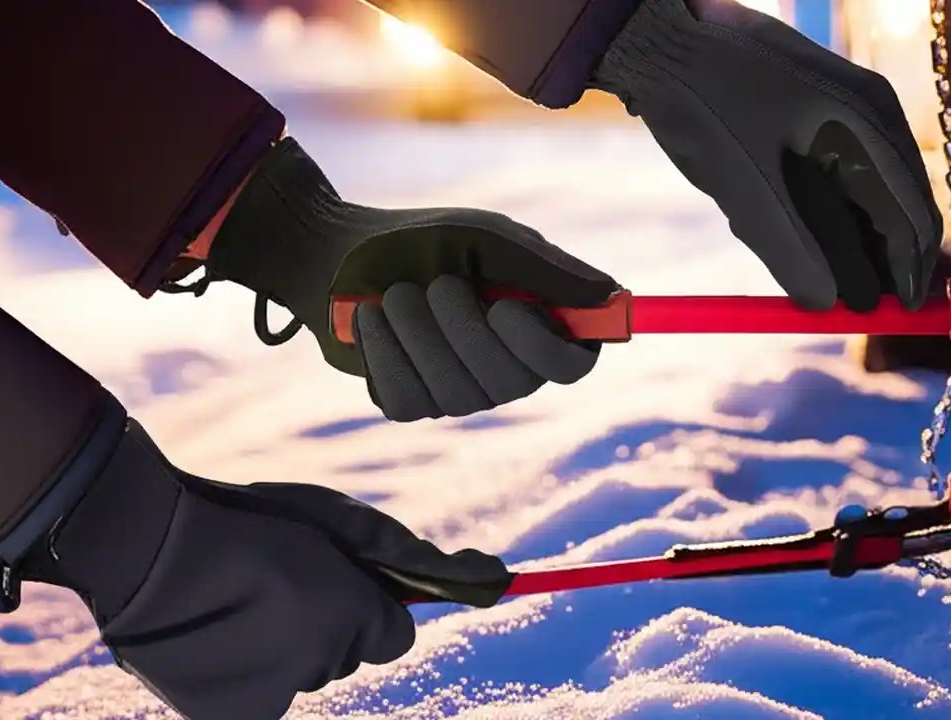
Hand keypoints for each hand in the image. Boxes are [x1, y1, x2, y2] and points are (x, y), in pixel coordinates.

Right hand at [18, 419, 509, 718]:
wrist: (145, 541)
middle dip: (322, 624)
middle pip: (344, 656)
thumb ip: (416, 558)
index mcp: (356, 616)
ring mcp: (273, 695)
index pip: (393, 635)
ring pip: (300, 677)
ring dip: (278, 650)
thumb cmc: (254, 519)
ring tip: (234, 602)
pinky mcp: (230, 718)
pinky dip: (242, 677)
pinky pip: (259, 701)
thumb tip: (500, 577)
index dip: (365, 603)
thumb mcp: (342, 522)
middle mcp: (322, 665)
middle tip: (272, 582)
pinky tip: (214, 636)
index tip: (330, 578)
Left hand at [204, 137, 620, 420]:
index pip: (573, 366)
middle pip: (511, 382)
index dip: (544, 348)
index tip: (505, 308)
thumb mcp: (490, 239)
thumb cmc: (426, 239)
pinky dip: (385, 352)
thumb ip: (545, 269)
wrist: (341, 252)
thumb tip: (610, 295)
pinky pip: (408, 399)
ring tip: (398, 294)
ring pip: (455, 392)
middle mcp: (506, 370)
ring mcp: (458, 394)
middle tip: (437, 285)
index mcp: (539, 327)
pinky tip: (374, 321)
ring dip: (418, 332)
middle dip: (463, 328)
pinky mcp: (409, 403)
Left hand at [593, 0, 942, 310]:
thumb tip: (826, 307)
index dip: (909, 272)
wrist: (657, 38)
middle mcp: (870, 113)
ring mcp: (845, 109)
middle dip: (876, 259)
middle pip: (895, 205)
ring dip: (841, 238)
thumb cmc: (702, 103)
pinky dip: (818, 211)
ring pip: (862, 193)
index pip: (913, 214)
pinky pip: (834, 175)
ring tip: (799, 261)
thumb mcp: (744, 188)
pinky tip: (777, 225)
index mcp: (869, 123)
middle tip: (848, 305)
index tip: (896, 315)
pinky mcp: (817, 113)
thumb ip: (790, 251)